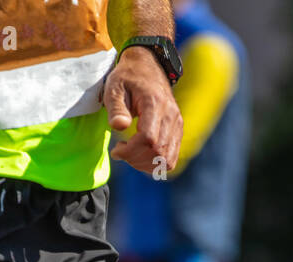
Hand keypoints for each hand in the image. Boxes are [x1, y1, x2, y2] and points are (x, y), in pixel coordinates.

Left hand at [104, 46, 182, 174]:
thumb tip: (119, 126)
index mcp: (155, 103)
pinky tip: (141, 155)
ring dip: (145, 164)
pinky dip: (155, 164)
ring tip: (131, 153)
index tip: (116, 149)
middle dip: (135, 160)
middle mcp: (171, 115)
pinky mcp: (178, 131)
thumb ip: (116, 108)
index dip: (131, 151)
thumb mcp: (114, 88)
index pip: (148, 139)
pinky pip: (171, 158)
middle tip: (121, 151)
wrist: (147, 67)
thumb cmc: (127, 78)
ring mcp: (177, 124)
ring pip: (167, 160)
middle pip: (158, 152)